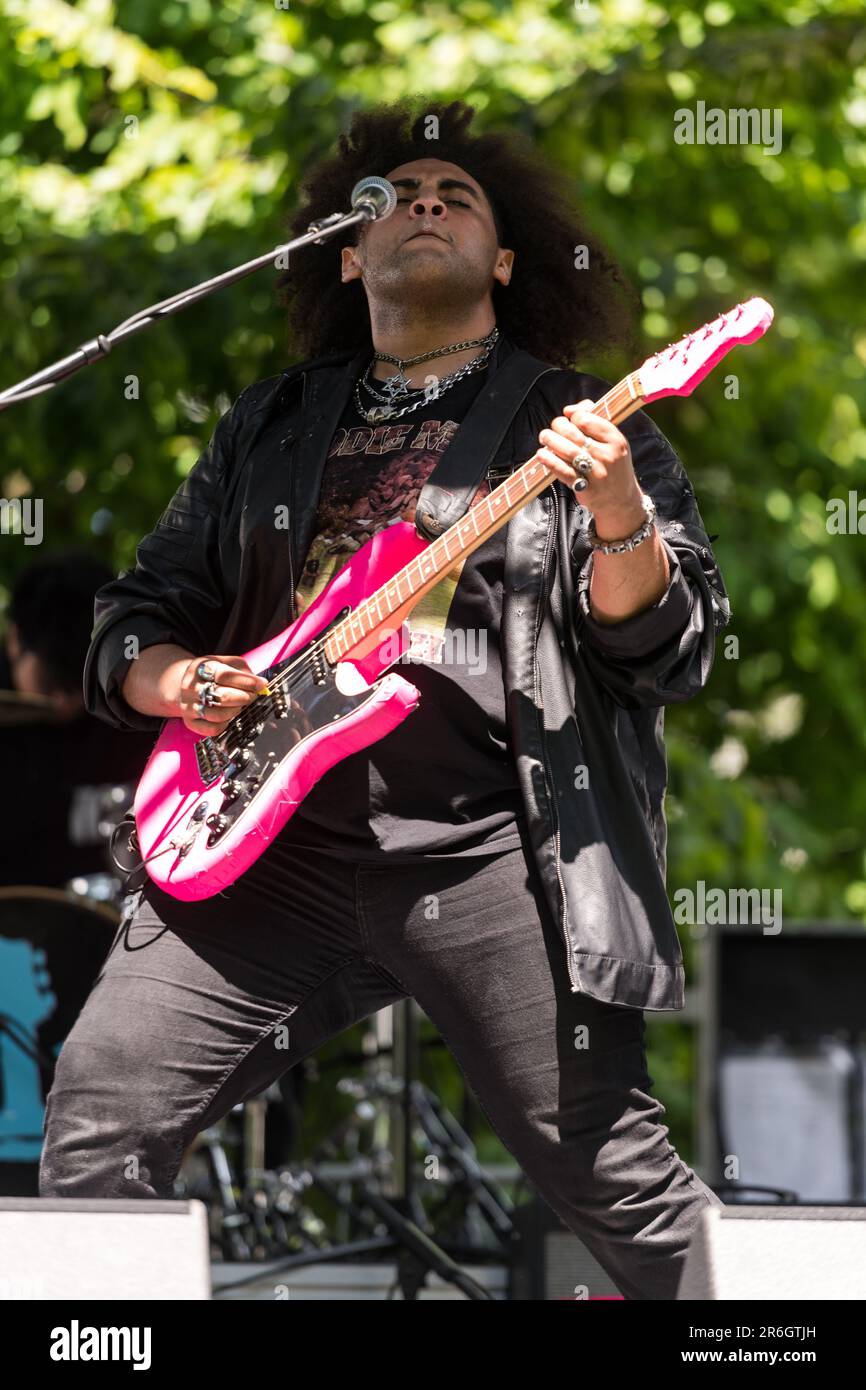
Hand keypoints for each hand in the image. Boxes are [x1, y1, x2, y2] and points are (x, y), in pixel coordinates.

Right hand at [178, 654, 268, 736]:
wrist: (189, 684)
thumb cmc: (213, 674)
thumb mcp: (226, 663)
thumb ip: (243, 670)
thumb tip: (260, 683)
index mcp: (201, 668)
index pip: (224, 675)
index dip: (246, 681)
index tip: (261, 684)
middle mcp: (191, 687)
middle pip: (221, 696)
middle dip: (243, 697)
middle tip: (252, 696)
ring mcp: (189, 705)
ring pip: (217, 714)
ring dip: (235, 711)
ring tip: (240, 705)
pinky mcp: (190, 722)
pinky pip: (212, 729)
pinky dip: (225, 725)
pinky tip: (228, 717)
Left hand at [536, 398, 645, 539]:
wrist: (621, 501)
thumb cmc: (613, 467)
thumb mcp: (613, 443)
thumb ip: (595, 421)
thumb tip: (571, 409)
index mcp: (616, 440)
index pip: (587, 419)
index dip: (573, 416)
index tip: (569, 418)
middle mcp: (607, 455)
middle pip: (574, 434)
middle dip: (558, 426)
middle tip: (552, 428)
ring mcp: (596, 473)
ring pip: (567, 450)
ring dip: (550, 440)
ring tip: (544, 437)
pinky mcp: (585, 488)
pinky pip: (563, 471)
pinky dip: (550, 461)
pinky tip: (542, 454)